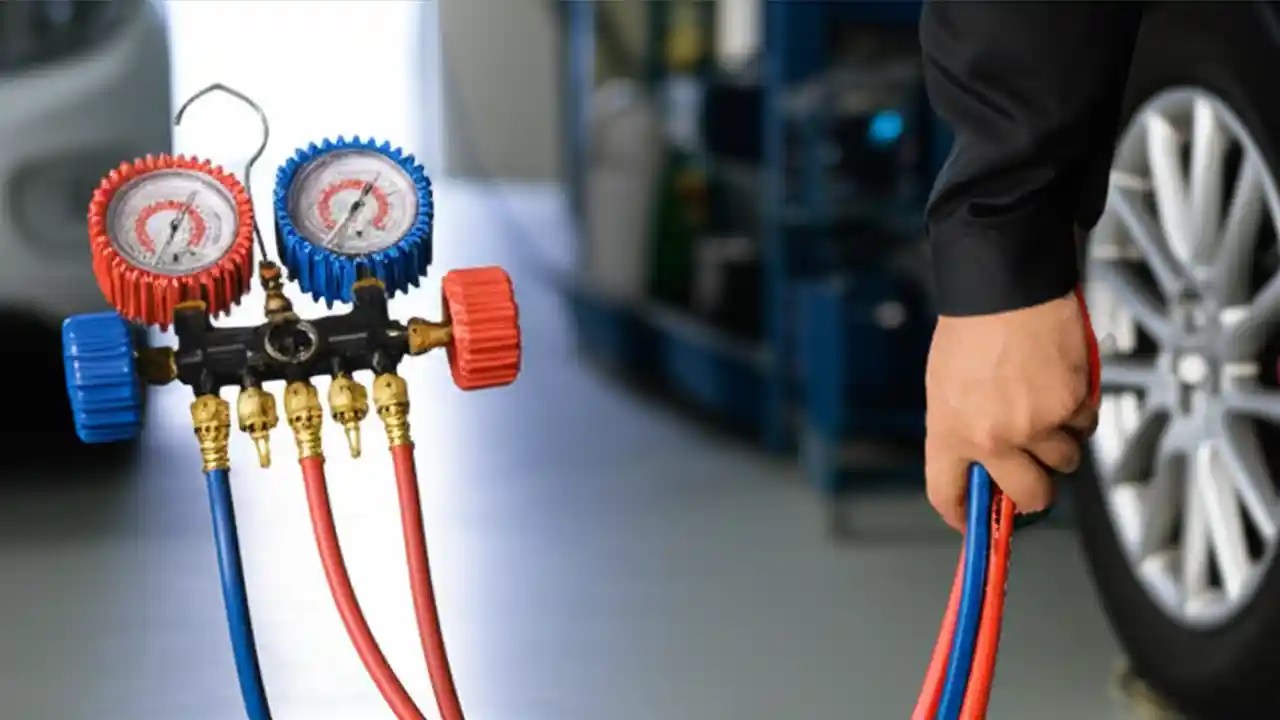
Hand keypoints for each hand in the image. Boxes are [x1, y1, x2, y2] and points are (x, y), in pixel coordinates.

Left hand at [924, 291, 1097, 529]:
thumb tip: (979, 463)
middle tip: (1033, 477)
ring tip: (1043, 408)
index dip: (962, 517)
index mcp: (951, 432)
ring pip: (1064, 462)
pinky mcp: (1072, 404)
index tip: (972, 523)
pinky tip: (1060, 386)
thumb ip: (960, 429)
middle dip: (1034, 495)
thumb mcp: (945, 387)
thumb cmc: (970, 330)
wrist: (1006, 286)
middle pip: (1029, 498)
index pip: (948, 495)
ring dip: (1059, 446)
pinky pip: (1085, 428)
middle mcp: (995, 437)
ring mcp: (1037, 423)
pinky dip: (1078, 415)